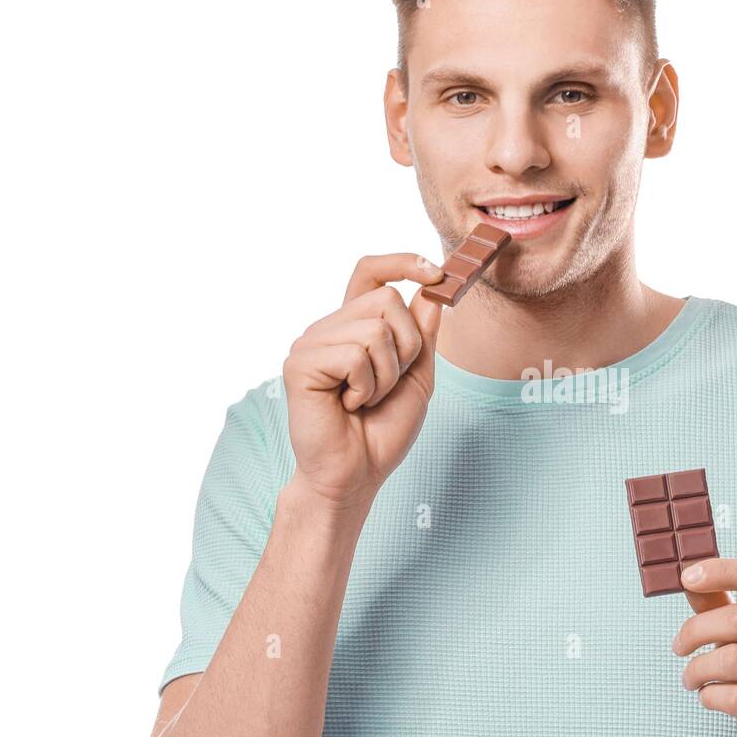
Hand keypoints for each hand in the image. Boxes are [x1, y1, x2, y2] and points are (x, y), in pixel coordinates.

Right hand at [282, 252, 445, 513]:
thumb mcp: (417, 377)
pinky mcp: (301, 364)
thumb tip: (431, 291)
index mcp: (354, 326)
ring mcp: (311, 343)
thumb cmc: (382, 430)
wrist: (357, 474)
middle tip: (387, 385)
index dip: (401, 262)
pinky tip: (350, 405)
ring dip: (387, 375)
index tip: (435, 272)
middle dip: (406, 347)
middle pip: (387, 299)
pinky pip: (355, 356)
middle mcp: (329, 327)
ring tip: (366, 399)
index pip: (371, 272)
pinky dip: (366, 387)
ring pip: (375, 329)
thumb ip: (423, 335)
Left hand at [671, 558, 736, 736]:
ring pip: (733, 659)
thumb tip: (688, 575)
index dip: (723, 571)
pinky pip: (734, 697)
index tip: (686, 578)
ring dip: (697, 668)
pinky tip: (710, 698)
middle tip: (678, 647)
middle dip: (696, 631)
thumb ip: (721, 605)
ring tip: (690, 678)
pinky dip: (709, 695)